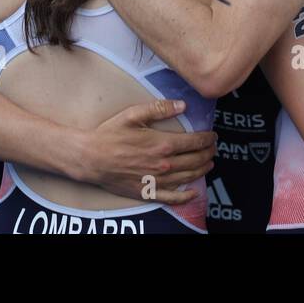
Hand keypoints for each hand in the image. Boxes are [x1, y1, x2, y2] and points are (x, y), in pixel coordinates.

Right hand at [80, 100, 216, 203]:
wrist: (90, 158)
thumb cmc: (110, 135)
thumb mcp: (134, 114)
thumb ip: (160, 108)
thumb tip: (183, 105)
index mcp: (162, 144)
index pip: (194, 142)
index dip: (207, 139)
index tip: (213, 136)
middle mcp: (163, 165)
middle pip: (195, 160)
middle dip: (208, 153)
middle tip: (213, 148)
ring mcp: (156, 180)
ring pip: (187, 177)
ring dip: (202, 170)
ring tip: (209, 163)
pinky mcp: (147, 191)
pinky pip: (171, 198)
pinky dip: (185, 197)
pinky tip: (193, 193)